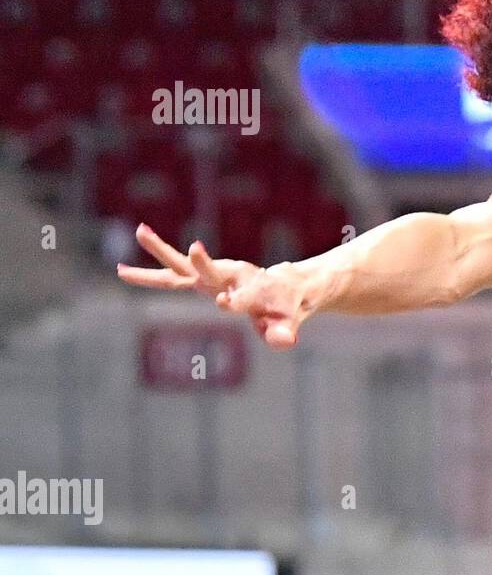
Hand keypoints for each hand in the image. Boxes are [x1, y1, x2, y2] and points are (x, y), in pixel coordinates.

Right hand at [116, 224, 311, 348]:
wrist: (286, 287)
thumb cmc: (285, 309)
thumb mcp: (287, 325)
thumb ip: (283, 334)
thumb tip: (286, 342)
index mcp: (252, 294)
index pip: (240, 299)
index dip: (234, 302)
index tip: (226, 302)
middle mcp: (231, 279)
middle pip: (211, 271)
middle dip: (202, 263)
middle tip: (196, 248)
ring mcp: (215, 276)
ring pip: (183, 266)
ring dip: (162, 250)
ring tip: (140, 231)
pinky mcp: (203, 276)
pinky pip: (173, 271)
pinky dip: (151, 268)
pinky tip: (121, 269)